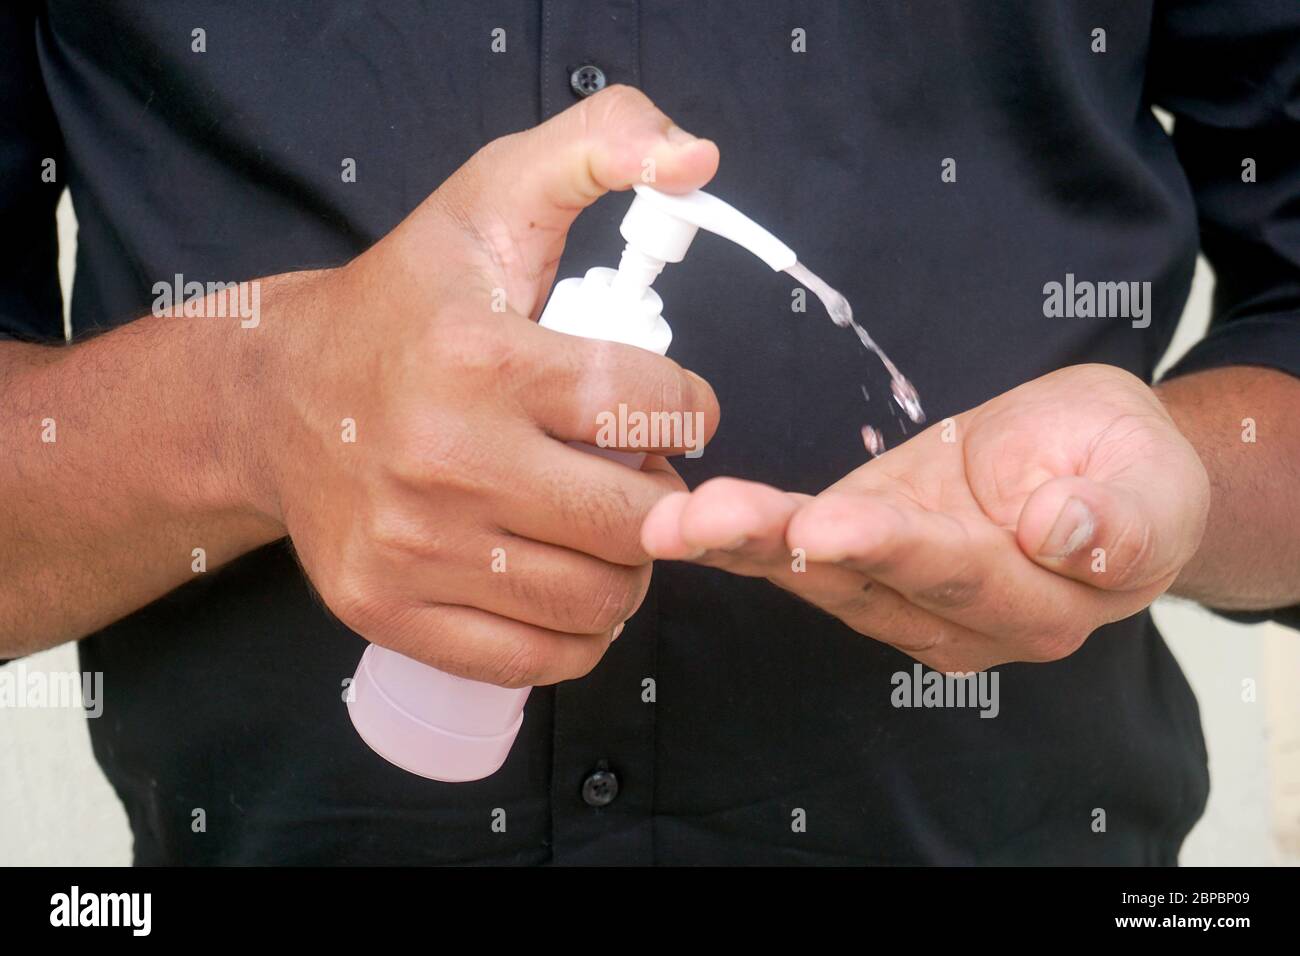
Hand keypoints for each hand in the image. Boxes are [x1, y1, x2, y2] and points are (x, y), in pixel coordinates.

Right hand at [252, 87, 719, 685]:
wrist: (275, 397)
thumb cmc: (407, 304)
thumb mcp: (492, 198)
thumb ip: (597, 147)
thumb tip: (697, 155)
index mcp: (479, 357)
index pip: (650, 408)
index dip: (688, 411)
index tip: (671, 409)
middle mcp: (442, 459)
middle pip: (634, 522)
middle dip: (664, 501)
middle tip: (637, 475)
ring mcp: (410, 547)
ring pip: (595, 599)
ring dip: (627, 569)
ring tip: (600, 526)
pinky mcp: (386, 609)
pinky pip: (536, 660)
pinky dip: (577, 635)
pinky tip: (567, 583)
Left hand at [642, 364, 1209, 671]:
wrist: (1094, 461)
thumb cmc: (1128, 469)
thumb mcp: (1157, 483)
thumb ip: (1123, 520)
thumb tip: (1063, 534)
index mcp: (1034, 602)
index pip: (954, 577)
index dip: (888, 551)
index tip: (824, 529)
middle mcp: (952, 615)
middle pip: (859, 582)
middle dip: (776, 549)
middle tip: (702, 522)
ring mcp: (897, 587)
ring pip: (812, 571)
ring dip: (738, 544)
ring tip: (672, 520)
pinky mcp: (858, 546)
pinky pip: (795, 541)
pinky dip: (740, 532)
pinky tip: (683, 520)